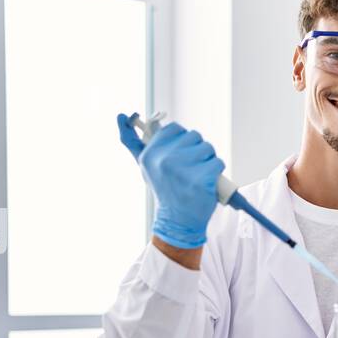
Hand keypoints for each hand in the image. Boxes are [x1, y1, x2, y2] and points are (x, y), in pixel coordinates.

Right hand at [116, 113, 222, 247]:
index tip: (179, 157)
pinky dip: (216, 172)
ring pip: (208, 148)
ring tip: (198, 176)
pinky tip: (207, 182)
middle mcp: (165, 160)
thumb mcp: (144, 166)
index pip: (176, 129)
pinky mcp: (202, 180)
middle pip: (195, 137)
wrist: (177, 222)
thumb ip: (131, 141)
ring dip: (208, 160)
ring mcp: (184, 170)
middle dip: (197, 151)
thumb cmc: (164, 190)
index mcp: (151, 153)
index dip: (182, 142)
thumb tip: (120, 116)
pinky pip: (218, 163)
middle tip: (190, 170)